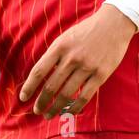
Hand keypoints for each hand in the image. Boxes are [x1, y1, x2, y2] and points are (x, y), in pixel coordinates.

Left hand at [19, 5, 137, 117]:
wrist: (115, 23)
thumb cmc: (87, 31)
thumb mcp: (66, 37)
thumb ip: (54, 54)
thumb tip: (40, 76)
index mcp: (60, 46)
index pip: (39, 71)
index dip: (29, 87)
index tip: (23, 97)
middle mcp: (72, 58)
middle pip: (51, 86)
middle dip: (41, 102)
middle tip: (37, 111)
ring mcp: (87, 67)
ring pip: (66, 94)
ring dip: (55, 108)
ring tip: (49, 115)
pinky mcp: (101, 74)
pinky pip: (85, 96)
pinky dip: (74, 107)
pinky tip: (68, 112)